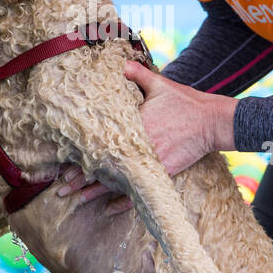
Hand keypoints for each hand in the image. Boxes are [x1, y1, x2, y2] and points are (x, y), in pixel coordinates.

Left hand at [55, 61, 236, 215]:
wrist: (212, 122)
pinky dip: (123, 203)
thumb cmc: (186, 102)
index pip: (99, 141)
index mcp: (132, 124)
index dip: (79, 154)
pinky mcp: (162, 172)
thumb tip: (121, 62)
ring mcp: (150, 161)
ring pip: (116, 181)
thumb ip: (138, 74)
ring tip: (76, 199)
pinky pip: (139, 191)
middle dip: (79, 178)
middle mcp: (137, 145)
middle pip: (102, 165)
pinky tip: (108, 210)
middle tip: (60, 188)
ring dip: (94, 192)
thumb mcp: (161, 84)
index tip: (62, 162)